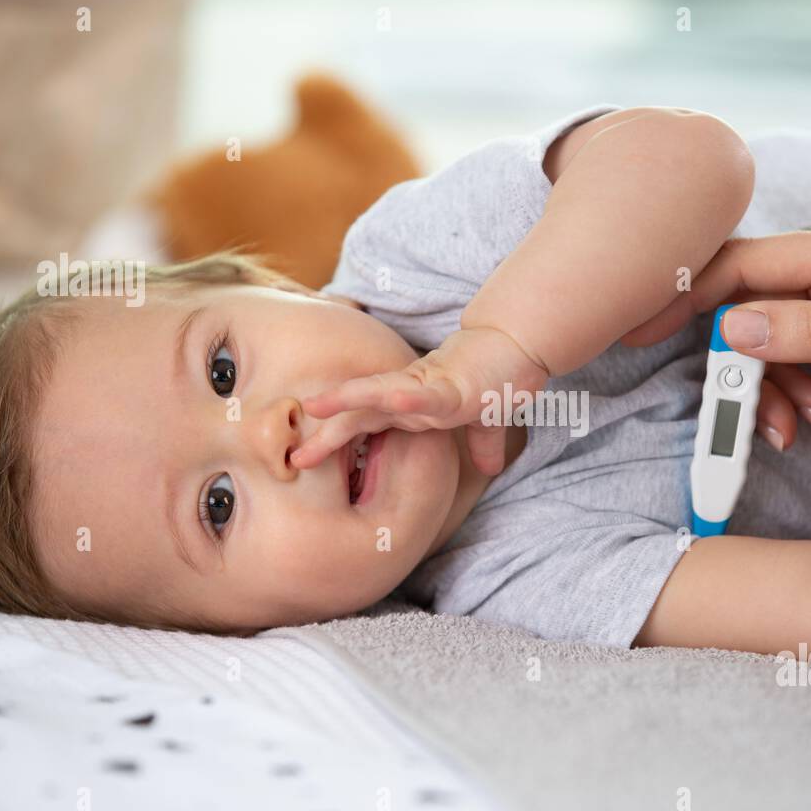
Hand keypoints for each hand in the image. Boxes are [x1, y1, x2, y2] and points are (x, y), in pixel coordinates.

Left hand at [289, 325, 549, 475]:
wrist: (518, 341)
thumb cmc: (498, 373)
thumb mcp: (486, 419)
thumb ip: (482, 443)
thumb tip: (491, 468)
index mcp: (411, 407)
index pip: (366, 425)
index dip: (335, 441)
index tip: (305, 461)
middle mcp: (410, 397)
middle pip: (359, 417)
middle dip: (326, 436)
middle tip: (292, 459)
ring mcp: (427, 390)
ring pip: (379, 397)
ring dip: (347, 400)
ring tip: (315, 407)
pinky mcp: (451, 387)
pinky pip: (423, 396)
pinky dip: (405, 399)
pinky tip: (390, 402)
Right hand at [622, 221, 810, 426]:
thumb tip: (731, 323)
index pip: (741, 264)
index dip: (684, 296)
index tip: (638, 331)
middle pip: (749, 304)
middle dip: (739, 366)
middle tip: (754, 421)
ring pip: (772, 335)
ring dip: (774, 387)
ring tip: (805, 430)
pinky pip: (802, 351)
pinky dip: (799, 388)